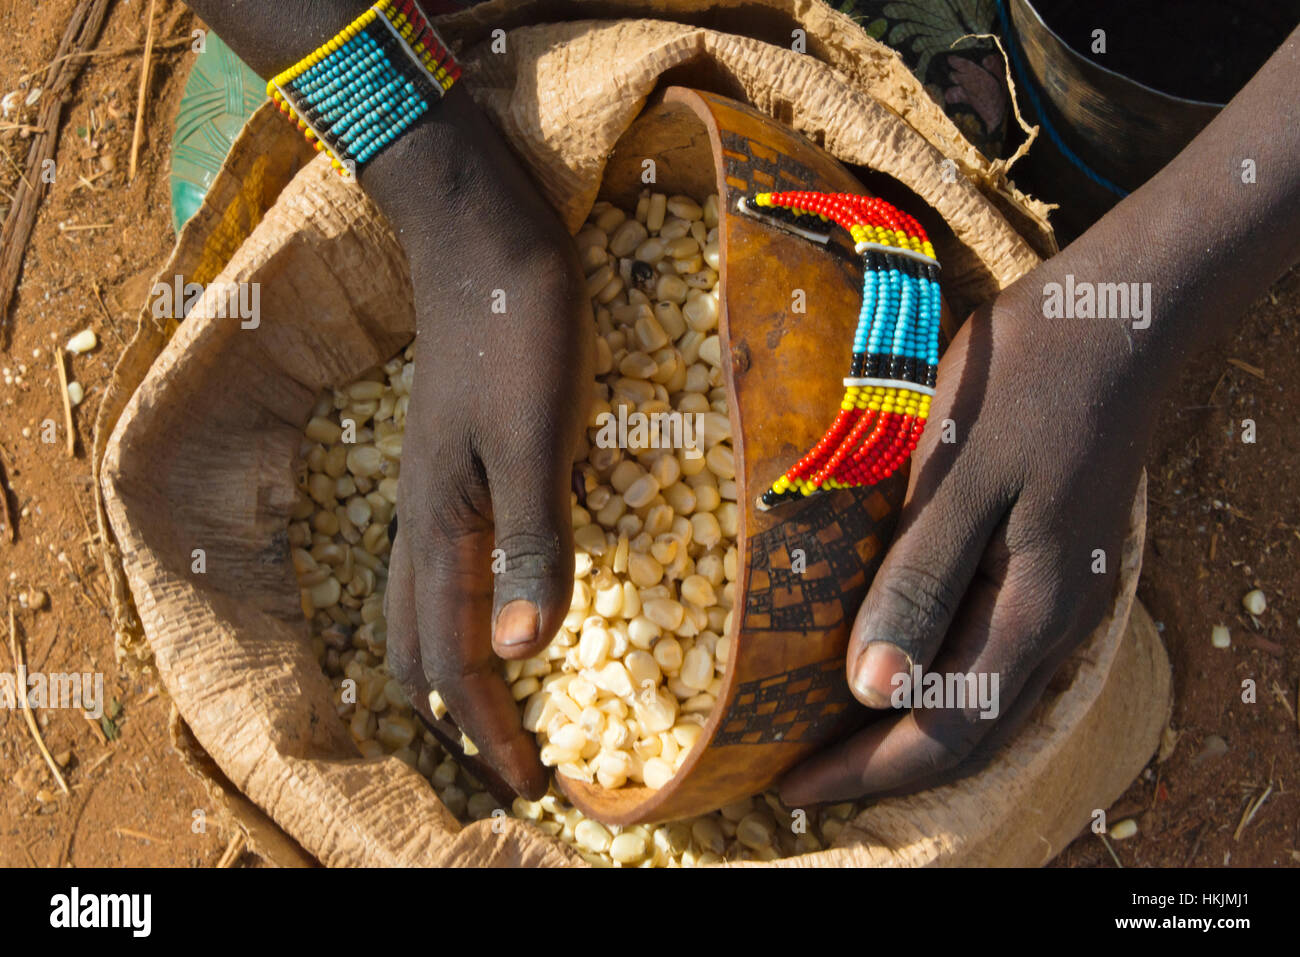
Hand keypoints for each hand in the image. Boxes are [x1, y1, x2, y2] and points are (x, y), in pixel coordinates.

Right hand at [378, 97, 592, 800]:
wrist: (483, 236)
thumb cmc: (517, 330)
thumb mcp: (537, 438)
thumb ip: (532, 544)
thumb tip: (517, 658)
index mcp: (445, 528)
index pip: (456, 662)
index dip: (492, 733)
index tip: (534, 787)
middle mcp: (428, 523)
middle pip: (420, 652)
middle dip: (463, 720)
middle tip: (516, 763)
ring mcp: (436, 492)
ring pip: (423, 612)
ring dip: (457, 673)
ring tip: (502, 707)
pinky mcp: (457, 465)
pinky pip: (444, 569)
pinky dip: (465, 617)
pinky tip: (503, 608)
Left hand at [780, 287, 1147, 804]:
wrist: (1114, 321)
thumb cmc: (1024, 384)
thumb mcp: (958, 477)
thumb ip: (918, 583)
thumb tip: (874, 691)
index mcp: (1036, 608)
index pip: (946, 727)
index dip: (868, 769)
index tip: (790, 788)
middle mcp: (1058, 621)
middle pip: (968, 730)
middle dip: (882, 765)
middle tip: (797, 776)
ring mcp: (1062, 596)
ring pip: (983, 699)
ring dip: (909, 728)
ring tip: (833, 737)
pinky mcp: (1053, 567)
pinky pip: (991, 653)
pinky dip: (936, 679)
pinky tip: (892, 664)